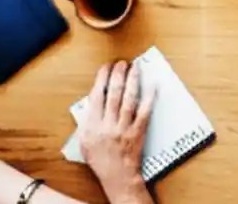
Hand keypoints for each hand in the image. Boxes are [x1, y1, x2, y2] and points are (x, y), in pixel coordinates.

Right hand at [79, 61, 155, 203]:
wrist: (116, 175)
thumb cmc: (100, 159)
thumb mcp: (85, 140)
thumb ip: (87, 120)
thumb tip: (93, 100)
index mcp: (92, 126)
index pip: (97, 96)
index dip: (101, 79)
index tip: (105, 68)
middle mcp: (108, 125)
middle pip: (113, 94)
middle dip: (117, 75)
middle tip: (121, 63)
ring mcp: (124, 128)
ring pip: (128, 99)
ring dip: (132, 81)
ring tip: (134, 68)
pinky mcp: (138, 132)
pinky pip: (145, 111)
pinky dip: (149, 98)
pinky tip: (152, 86)